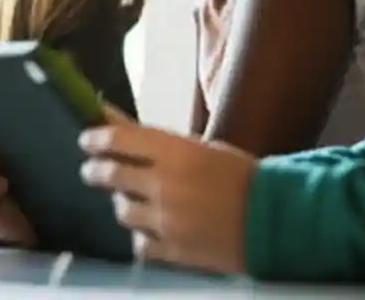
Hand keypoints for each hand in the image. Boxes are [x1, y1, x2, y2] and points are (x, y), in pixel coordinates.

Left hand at [78, 105, 256, 274]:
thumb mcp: (196, 147)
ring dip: (122, 203)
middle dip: (95, 171)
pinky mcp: (174, 250)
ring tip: (131, 200)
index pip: (116, 139)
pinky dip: (141, 236)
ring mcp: (167, 220)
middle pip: (108, 174)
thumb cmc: (239, 176)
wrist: (278, 219)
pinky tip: (149, 229)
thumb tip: (106, 114)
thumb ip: (149, 136)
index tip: (86, 140)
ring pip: (121, 210)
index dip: (94, 138)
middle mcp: (164, 184)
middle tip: (94, 170)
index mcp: (174, 151)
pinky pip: (139, 244)